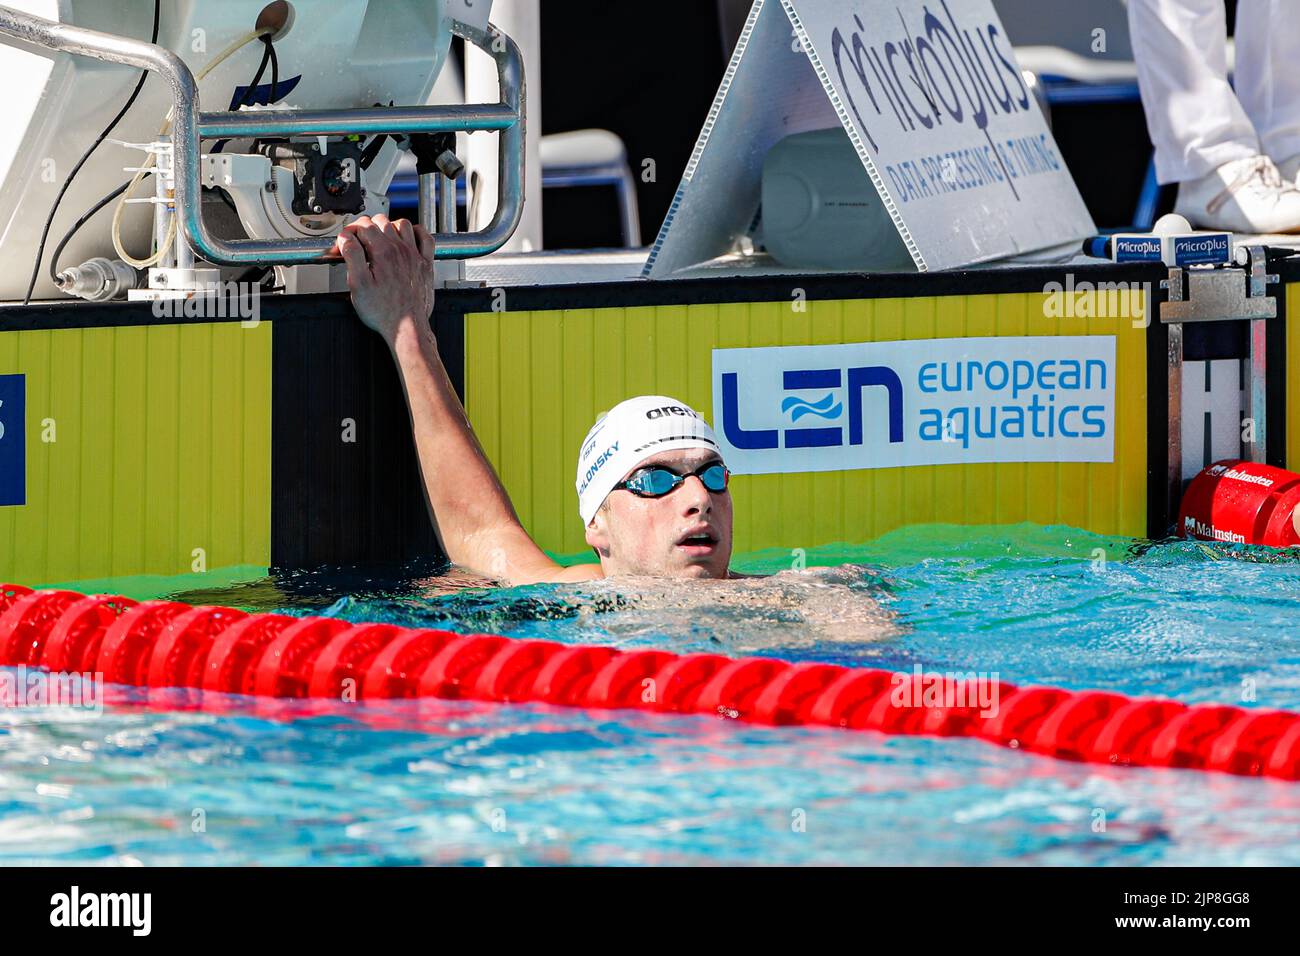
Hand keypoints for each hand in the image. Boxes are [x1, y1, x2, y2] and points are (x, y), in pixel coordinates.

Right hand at [335, 214, 435, 346]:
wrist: (408, 328)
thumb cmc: (383, 311)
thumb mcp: (358, 285)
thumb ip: (352, 256)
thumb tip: (346, 238)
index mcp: (383, 252)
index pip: (362, 226)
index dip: (348, 233)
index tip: (344, 244)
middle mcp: (401, 250)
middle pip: (380, 221)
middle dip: (365, 228)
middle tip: (358, 242)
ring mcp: (415, 255)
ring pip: (402, 224)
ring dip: (388, 226)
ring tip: (379, 239)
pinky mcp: (426, 263)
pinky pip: (425, 237)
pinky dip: (416, 232)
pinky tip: (407, 239)